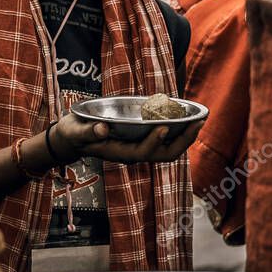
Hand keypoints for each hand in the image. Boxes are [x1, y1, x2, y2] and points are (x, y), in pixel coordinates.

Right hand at [50, 112, 202, 163]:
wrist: (72, 139)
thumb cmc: (73, 135)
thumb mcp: (75, 132)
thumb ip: (88, 132)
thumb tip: (102, 128)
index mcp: (118, 152)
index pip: (142, 152)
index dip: (155, 141)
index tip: (165, 125)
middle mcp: (132, 153)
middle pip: (164, 154)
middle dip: (183, 141)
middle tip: (198, 122)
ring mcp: (138, 148)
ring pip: (167, 149)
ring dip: (185, 136)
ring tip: (199, 119)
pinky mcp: (140, 141)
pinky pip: (164, 140)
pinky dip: (178, 130)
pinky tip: (185, 116)